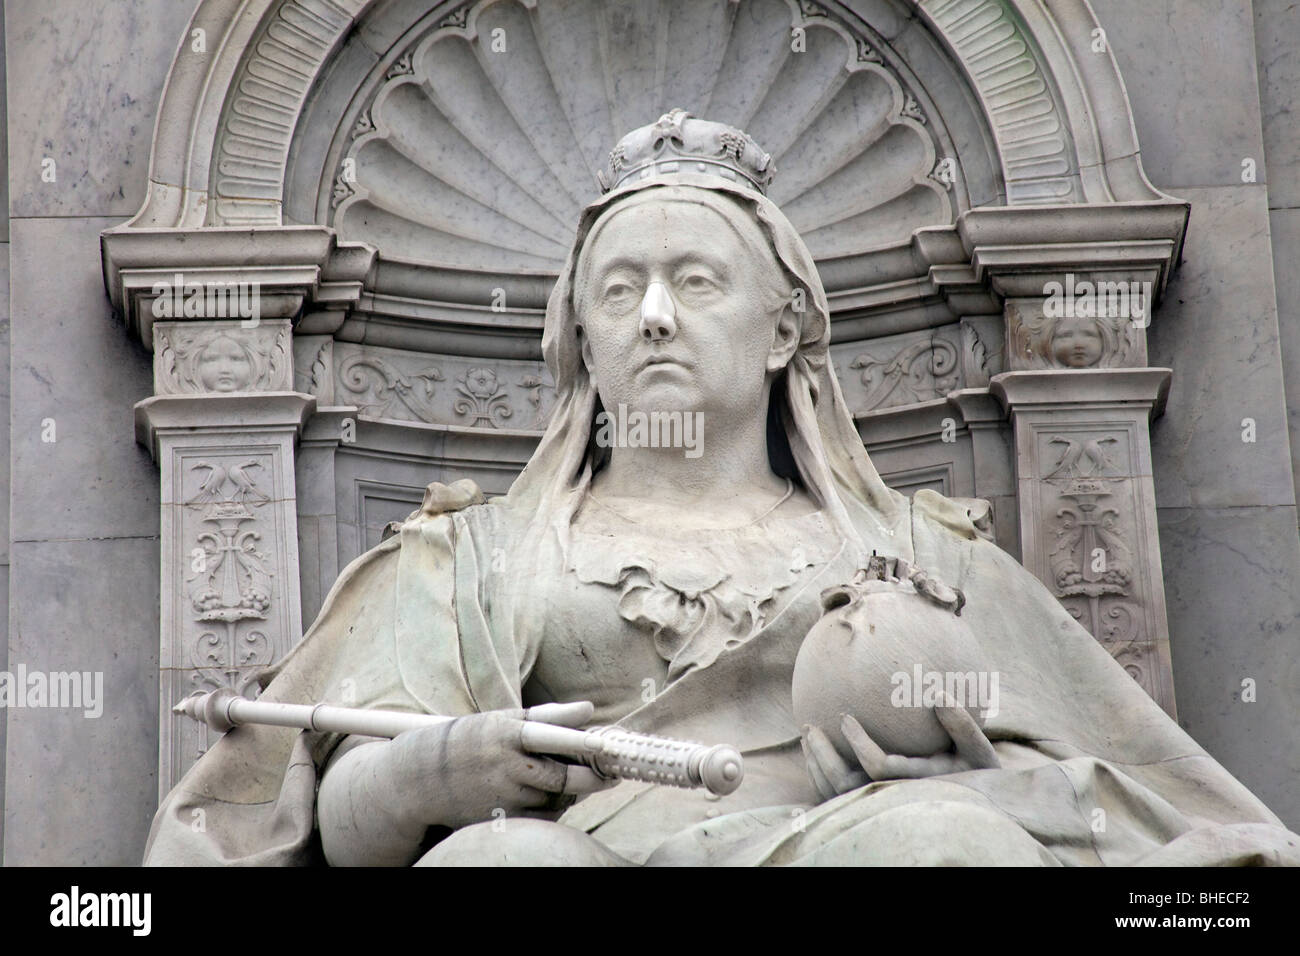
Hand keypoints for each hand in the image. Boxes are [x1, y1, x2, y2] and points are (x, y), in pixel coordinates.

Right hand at [378, 700, 603, 830]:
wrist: (423, 778)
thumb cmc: (473, 740)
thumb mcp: (503, 719)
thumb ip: (548, 715)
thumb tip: (589, 708)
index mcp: (507, 733)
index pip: (548, 735)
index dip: (577, 739)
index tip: (604, 743)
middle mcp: (506, 766)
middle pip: (561, 777)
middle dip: (591, 778)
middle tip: (611, 775)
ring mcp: (503, 795)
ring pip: (555, 799)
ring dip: (571, 793)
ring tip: (569, 780)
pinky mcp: (501, 818)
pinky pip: (542, 817)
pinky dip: (554, 808)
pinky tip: (546, 796)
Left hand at [800, 691, 999, 801]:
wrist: (975, 805)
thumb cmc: (978, 773)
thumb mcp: (979, 751)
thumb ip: (962, 725)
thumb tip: (939, 693)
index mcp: (916, 784)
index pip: (879, 767)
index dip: (858, 743)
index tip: (846, 717)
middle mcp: (892, 800)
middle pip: (845, 786)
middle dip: (824, 756)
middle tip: (809, 727)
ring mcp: (878, 808)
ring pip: (835, 795)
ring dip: (817, 765)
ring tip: (808, 736)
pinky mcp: (868, 809)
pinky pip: (834, 799)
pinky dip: (820, 777)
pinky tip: (815, 754)